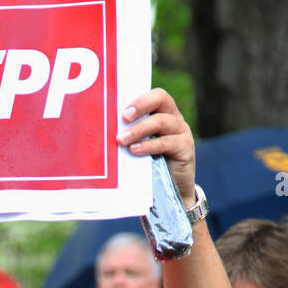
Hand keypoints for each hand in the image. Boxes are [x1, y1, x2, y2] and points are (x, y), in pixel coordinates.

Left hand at [116, 88, 195, 206]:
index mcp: (162, 113)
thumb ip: (129, 136)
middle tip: (124, 117)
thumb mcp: (139, 147)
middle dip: (141, 105)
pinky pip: (167, 142)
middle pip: (161, 99)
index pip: (154, 95)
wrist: (172, 192)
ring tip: (121, 140)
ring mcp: (181, 132)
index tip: (121, 110)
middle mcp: (174, 118)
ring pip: (162, 121)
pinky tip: (134, 151)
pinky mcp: (186, 148)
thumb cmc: (150, 167)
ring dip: (139, 130)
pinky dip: (149, 146)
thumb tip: (101, 132)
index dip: (139, 99)